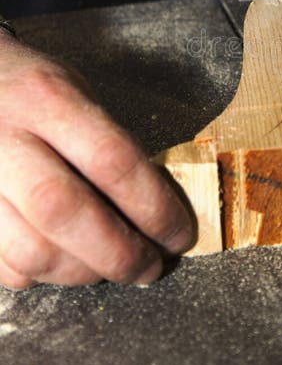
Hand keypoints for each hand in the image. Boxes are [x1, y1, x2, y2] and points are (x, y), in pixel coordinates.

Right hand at [0, 30, 193, 288]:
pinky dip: (42, 275)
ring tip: (110, 267)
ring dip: (83, 272)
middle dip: (121, 254)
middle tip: (151, 267)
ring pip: (31, 251)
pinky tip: (64, 261)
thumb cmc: (28, 89)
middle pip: (67, 212)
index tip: (180, 234)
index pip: (114, 161)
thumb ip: (108, 142)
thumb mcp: (74, 91)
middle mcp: (4, 139)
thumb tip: (156, 207)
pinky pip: (3, 267)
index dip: (156, 208)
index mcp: (47, 99)